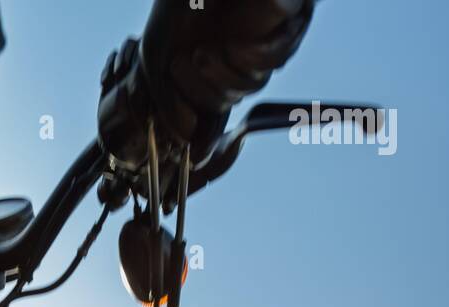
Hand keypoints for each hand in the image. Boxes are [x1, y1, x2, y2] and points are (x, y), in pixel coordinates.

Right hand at [99, 0, 314, 169]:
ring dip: (221, 78)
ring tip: (199, 54)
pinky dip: (248, 59)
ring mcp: (267, 36)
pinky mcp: (291, 18)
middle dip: (202, 93)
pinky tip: (230, 45)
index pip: (209, 110)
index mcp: (212, 64)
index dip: (198, 129)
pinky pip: (274, 58)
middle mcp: (241, 53)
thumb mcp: (157, 56)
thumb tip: (188, 150)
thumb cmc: (179, 2)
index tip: (183, 141)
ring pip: (251, 84)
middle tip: (184, 66)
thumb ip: (167, 105)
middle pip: (229, 99)